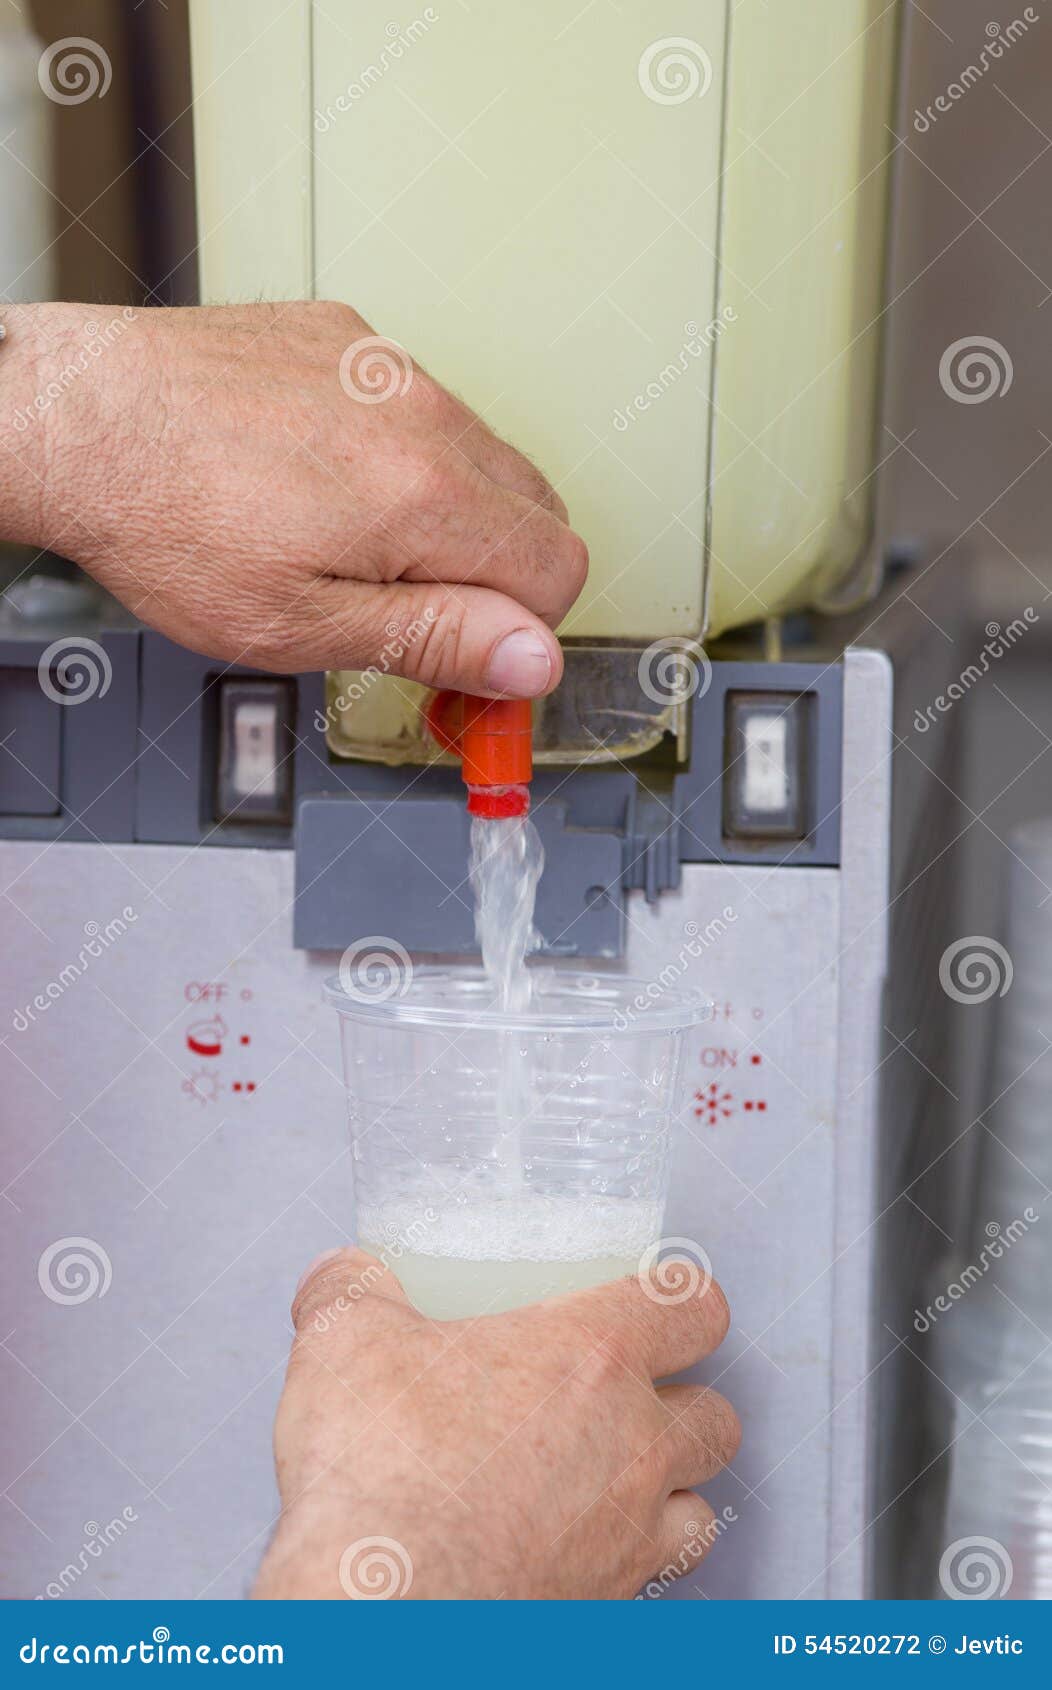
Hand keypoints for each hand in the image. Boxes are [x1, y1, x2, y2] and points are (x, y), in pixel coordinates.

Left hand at [0, 301, 586, 695]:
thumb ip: (435, 640)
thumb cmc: (165, 523)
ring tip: (356, 550)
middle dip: (496, 577)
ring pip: (482, 456)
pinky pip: (420, 403)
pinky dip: (399, 453)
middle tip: (423, 622)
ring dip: (449, 516)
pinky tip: (325, 483)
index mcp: (426, 495)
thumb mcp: (301, 625)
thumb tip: (531, 659)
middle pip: (536, 510)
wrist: (75, 419)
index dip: (521, 635)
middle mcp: (423, 412)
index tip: (472, 669)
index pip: (559, 571)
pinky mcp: (347, 335)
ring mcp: (387, 364)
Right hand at [255, 1247, 739, 1600]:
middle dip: (682, 1404)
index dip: (681, 1299)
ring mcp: (626, 1539)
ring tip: (607, 1483)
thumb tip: (345, 1275)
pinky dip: (626, 1565)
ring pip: (700, 1510)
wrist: (380, 1613)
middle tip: (622, 1399)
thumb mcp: (344, 1340)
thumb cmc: (379, 1472)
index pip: (692, 1306)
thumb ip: (353, 1290)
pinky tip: (568, 1552)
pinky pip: (649, 1584)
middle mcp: (633, 1446)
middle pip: (716, 1416)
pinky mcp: (603, 1611)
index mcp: (591, 1356)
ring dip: (668, 1492)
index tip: (653, 1300)